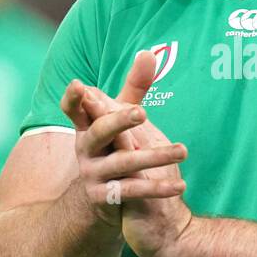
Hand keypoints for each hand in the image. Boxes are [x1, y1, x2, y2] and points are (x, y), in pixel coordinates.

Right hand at [59, 51, 187, 231]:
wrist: (95, 204)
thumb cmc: (112, 149)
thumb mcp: (120, 120)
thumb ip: (134, 89)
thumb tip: (149, 52)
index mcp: (87, 127)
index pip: (75, 110)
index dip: (74, 98)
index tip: (78, 85)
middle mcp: (86, 150)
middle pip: (99, 133)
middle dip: (118, 121)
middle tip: (142, 112)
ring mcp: (94, 175)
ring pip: (123, 163)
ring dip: (154, 157)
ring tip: (183, 150)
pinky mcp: (105, 199)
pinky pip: (133, 191)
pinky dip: (157, 189)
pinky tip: (180, 185)